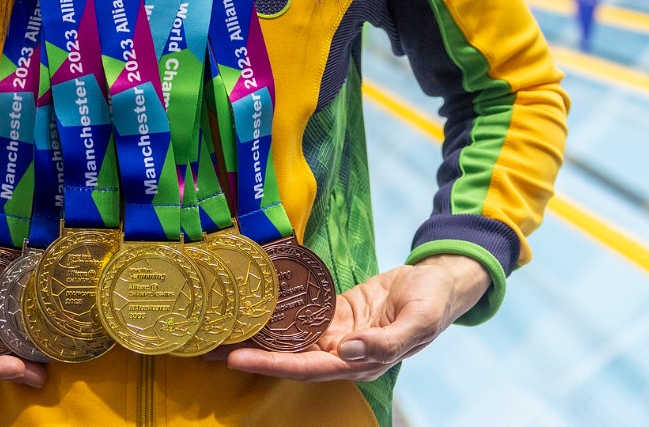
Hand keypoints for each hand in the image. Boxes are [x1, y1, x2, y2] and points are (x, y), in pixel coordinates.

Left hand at [213, 254, 490, 381]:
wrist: (441, 281)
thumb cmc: (433, 302)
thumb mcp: (418, 320)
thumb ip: (385, 341)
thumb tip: (347, 350)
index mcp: (360, 361)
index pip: (306, 368)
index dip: (271, 365)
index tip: (237, 358)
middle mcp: (341, 352)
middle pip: (287, 358)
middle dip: (249, 355)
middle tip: (208, 347)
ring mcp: (336, 333)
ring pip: (289, 339)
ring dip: (256, 336)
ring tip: (218, 328)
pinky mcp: (335, 313)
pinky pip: (300, 315)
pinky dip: (275, 313)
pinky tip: (249, 306)